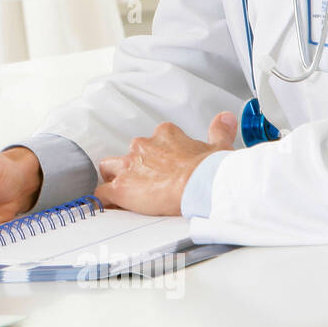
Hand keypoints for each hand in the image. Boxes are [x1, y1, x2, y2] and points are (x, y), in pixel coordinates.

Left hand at [94, 113, 236, 214]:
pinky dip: (105, 201)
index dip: (156, 157)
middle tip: (146, 183)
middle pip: (130, 154)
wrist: (201, 185)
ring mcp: (129, 166)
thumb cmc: (210, 170)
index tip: (164, 168)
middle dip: (134, 166)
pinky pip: (102, 193)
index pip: (153, 142)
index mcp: (165, 135)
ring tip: (125, 194)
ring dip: (115, 179)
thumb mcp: (219, 146)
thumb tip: (225, 118)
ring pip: (109, 169)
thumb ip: (219, 131)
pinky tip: (110, 208)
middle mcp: (143, 146)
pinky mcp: (121, 188)